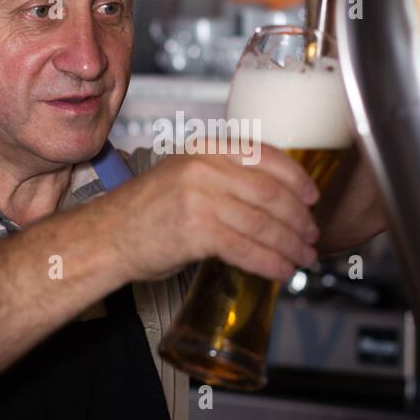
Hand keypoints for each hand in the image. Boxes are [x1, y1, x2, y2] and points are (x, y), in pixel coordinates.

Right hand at [106, 145, 320, 282]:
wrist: (107, 237)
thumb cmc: (145, 212)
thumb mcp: (184, 176)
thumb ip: (223, 178)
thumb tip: (271, 200)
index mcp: (205, 149)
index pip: (264, 155)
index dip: (296, 178)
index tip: (312, 196)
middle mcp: (204, 167)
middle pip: (270, 192)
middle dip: (298, 218)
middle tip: (311, 235)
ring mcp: (199, 197)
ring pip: (262, 223)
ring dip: (289, 244)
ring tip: (303, 257)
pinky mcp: (196, 230)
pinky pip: (246, 248)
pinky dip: (269, 262)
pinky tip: (281, 270)